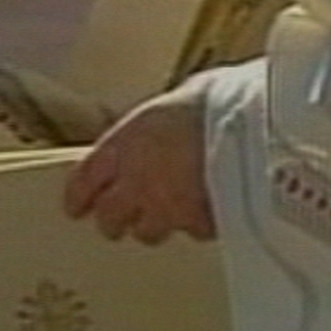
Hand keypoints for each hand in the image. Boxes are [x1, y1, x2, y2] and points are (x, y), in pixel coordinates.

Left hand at [62, 80, 215, 244]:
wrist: (254, 125)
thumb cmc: (217, 99)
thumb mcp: (176, 98)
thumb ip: (158, 122)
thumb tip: (162, 122)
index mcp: (121, 144)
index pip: (83, 182)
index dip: (77, 197)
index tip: (75, 206)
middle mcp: (135, 182)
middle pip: (109, 218)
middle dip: (114, 218)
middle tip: (121, 216)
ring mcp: (167, 208)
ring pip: (148, 232)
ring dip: (154, 224)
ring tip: (165, 215)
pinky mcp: (200, 225)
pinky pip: (193, 231)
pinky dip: (197, 224)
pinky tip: (209, 210)